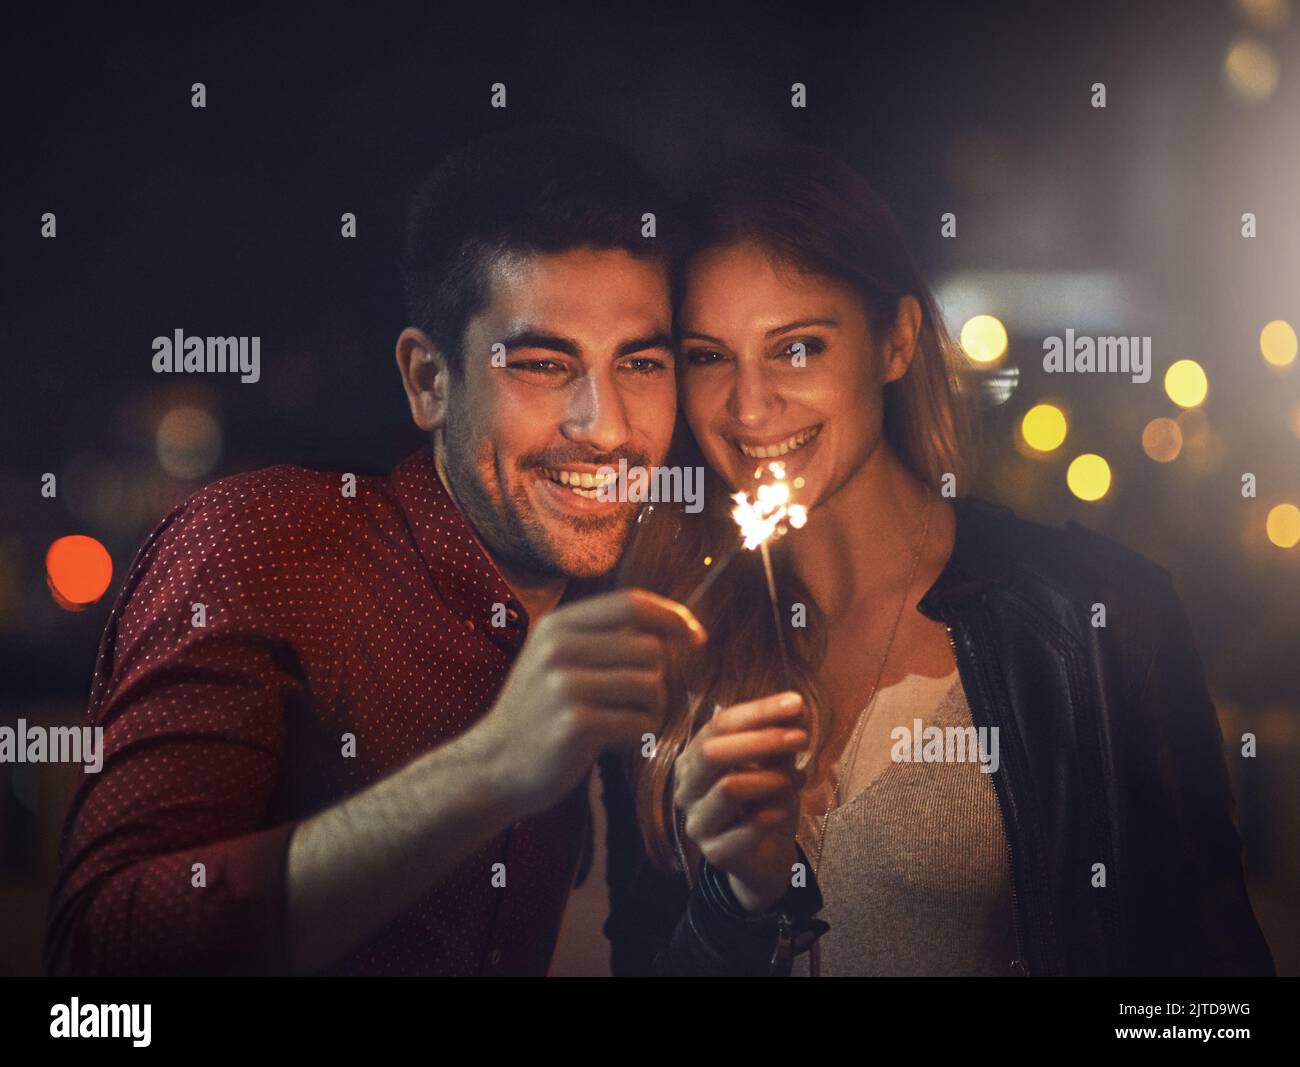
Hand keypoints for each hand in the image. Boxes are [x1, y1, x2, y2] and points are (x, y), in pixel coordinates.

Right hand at [476, 588, 705, 817]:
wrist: (492, 766)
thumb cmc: (537, 713)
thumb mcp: (554, 659)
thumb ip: (602, 637)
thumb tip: (673, 623)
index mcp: (557, 625)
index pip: (632, 603)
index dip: (672, 616)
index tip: (695, 637)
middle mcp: (559, 648)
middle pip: (650, 648)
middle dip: (659, 677)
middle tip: (640, 702)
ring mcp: (566, 686)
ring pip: (651, 685)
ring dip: (651, 709)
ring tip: (625, 721)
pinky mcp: (577, 724)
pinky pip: (640, 721)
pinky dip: (640, 733)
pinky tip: (616, 741)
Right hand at [673, 691, 807, 912]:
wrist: (766, 855)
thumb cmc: (765, 799)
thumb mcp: (774, 762)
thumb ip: (777, 735)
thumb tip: (794, 706)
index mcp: (694, 757)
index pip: (719, 724)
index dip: (758, 711)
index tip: (796, 703)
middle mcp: (686, 788)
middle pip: (713, 753)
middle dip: (762, 741)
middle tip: (801, 737)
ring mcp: (696, 822)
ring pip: (730, 788)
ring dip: (773, 779)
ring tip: (797, 779)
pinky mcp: (715, 853)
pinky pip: (748, 827)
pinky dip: (775, 811)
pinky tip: (787, 807)